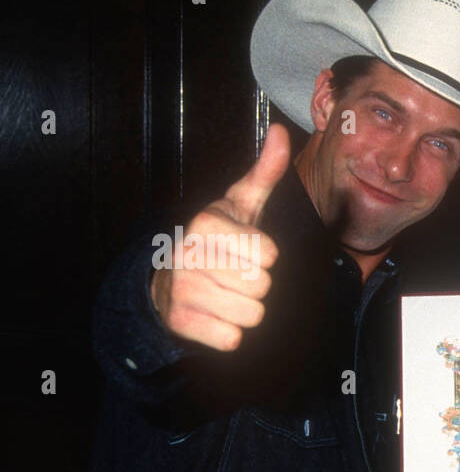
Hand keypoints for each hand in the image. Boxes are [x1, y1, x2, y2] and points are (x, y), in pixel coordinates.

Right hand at [149, 123, 290, 350]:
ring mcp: (181, 289)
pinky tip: (213, 315)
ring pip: (252, 314)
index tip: (244, 250)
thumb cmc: (216, 240)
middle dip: (256, 284)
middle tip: (233, 274)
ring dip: (245, 310)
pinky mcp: (180, 322)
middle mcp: (188, 254)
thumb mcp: (240, 205)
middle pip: (262, 286)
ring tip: (223, 294)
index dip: (265, 257)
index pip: (268, 254)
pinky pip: (233, 339)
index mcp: (206, 224)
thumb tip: (281, 132)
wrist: (167, 280)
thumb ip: (263, 173)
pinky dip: (229, 333)